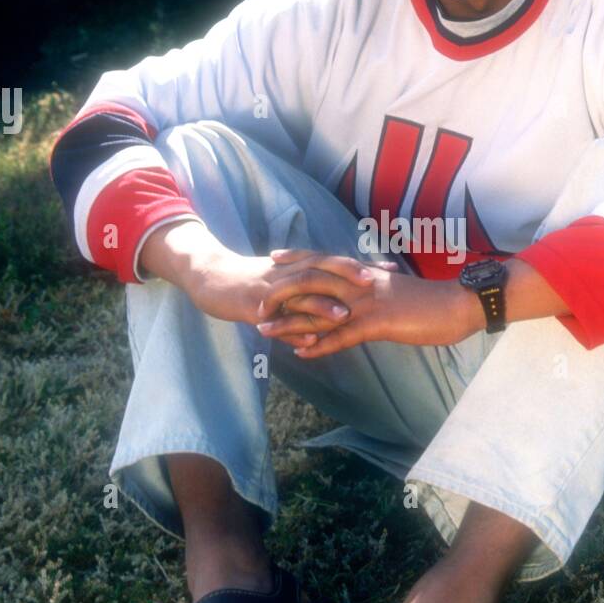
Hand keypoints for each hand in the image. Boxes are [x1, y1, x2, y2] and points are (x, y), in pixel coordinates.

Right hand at [139, 223, 391, 342]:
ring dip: (324, 301)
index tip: (392, 268)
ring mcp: (272, 286)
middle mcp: (289, 271)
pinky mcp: (255, 303)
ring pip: (302, 289)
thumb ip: (307, 302)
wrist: (211, 280)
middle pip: (324, 266)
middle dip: (350, 273)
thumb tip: (330, 319)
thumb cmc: (249, 285)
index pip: (337, 261)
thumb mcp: (282, 290)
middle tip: (377, 281)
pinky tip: (308, 341)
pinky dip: (293, 327)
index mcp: (299, 265)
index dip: (364, 265)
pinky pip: (278, 314)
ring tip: (347, 313)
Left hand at [257, 247, 482, 357]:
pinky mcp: (378, 323)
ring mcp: (368, 303)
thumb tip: (367, 291)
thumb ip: (379, 289)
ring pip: (320, 312)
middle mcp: (361, 284)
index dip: (299, 259)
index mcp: (366, 274)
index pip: (326, 261)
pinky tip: (302, 354)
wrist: (459, 304)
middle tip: (255, 304)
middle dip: (282, 295)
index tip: (275, 258)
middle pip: (313, 285)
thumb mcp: (400, 290)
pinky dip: (321, 345)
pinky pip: (343, 336)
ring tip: (265, 333)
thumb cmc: (434, 300)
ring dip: (291, 324)